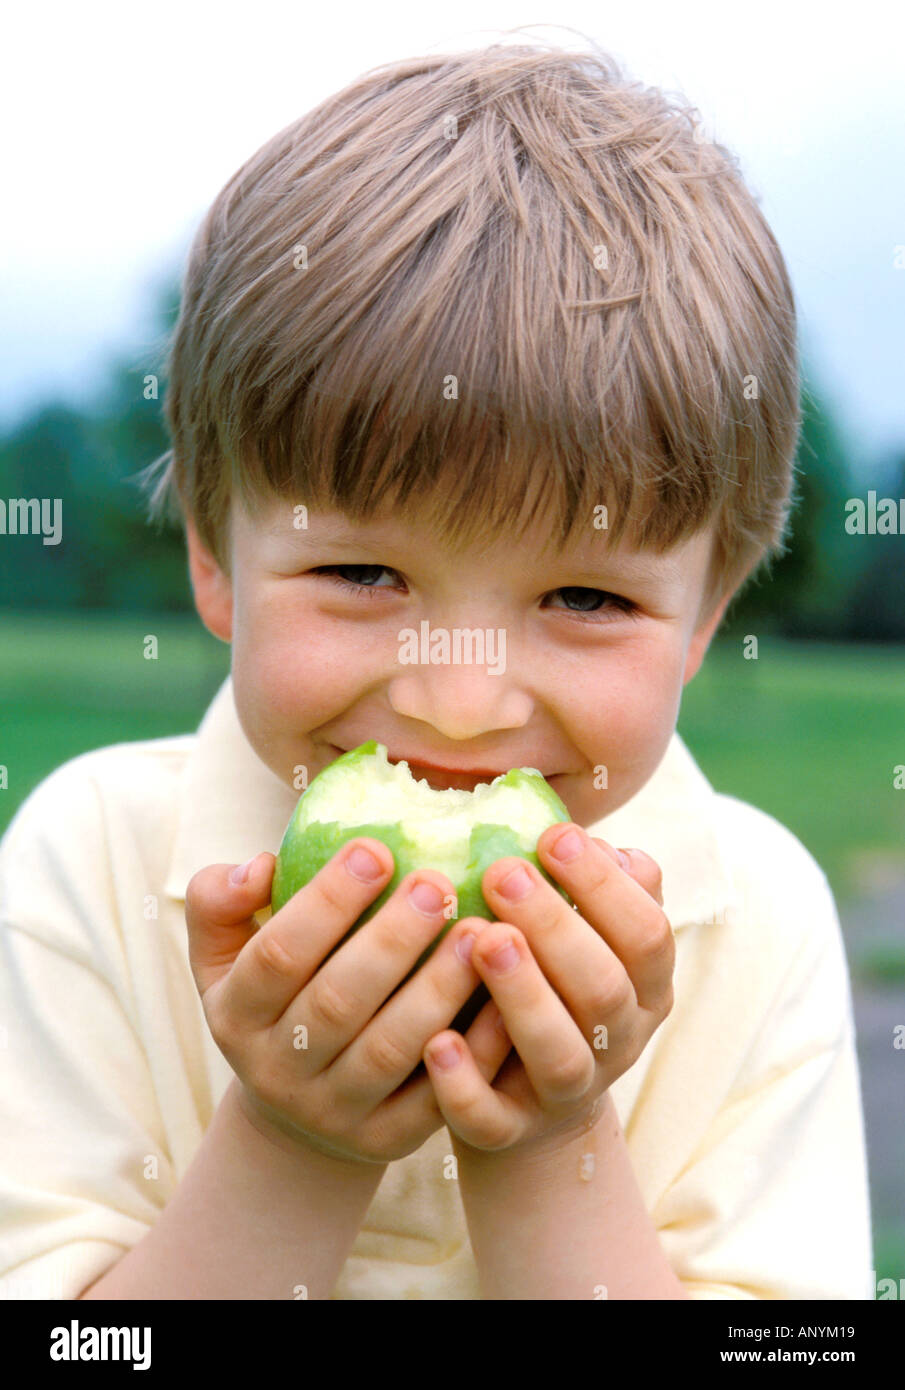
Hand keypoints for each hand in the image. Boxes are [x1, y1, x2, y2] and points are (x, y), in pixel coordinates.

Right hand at [184, 840, 510, 1166]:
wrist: (295, 1115)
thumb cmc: (277, 1000)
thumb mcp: (226, 957)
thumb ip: (222, 902)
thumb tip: (259, 865)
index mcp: (237, 1015)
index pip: (278, 955)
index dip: (326, 902)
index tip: (377, 848)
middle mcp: (278, 1071)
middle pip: (337, 1003)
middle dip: (391, 939)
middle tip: (438, 884)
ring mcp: (334, 1111)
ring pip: (390, 1051)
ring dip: (438, 988)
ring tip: (480, 931)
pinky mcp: (387, 1139)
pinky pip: (437, 1097)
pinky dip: (476, 1048)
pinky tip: (506, 997)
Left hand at [421, 823, 673, 1155]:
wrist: (523, 1101)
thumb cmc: (550, 985)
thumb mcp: (584, 938)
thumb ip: (598, 893)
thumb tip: (605, 845)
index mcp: (645, 987)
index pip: (646, 935)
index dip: (605, 887)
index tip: (554, 836)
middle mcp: (617, 1042)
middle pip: (602, 988)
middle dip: (555, 926)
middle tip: (504, 872)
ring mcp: (565, 1093)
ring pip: (558, 1054)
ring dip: (522, 995)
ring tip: (483, 940)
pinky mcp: (509, 1132)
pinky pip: (491, 1117)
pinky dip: (464, 1083)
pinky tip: (436, 1040)